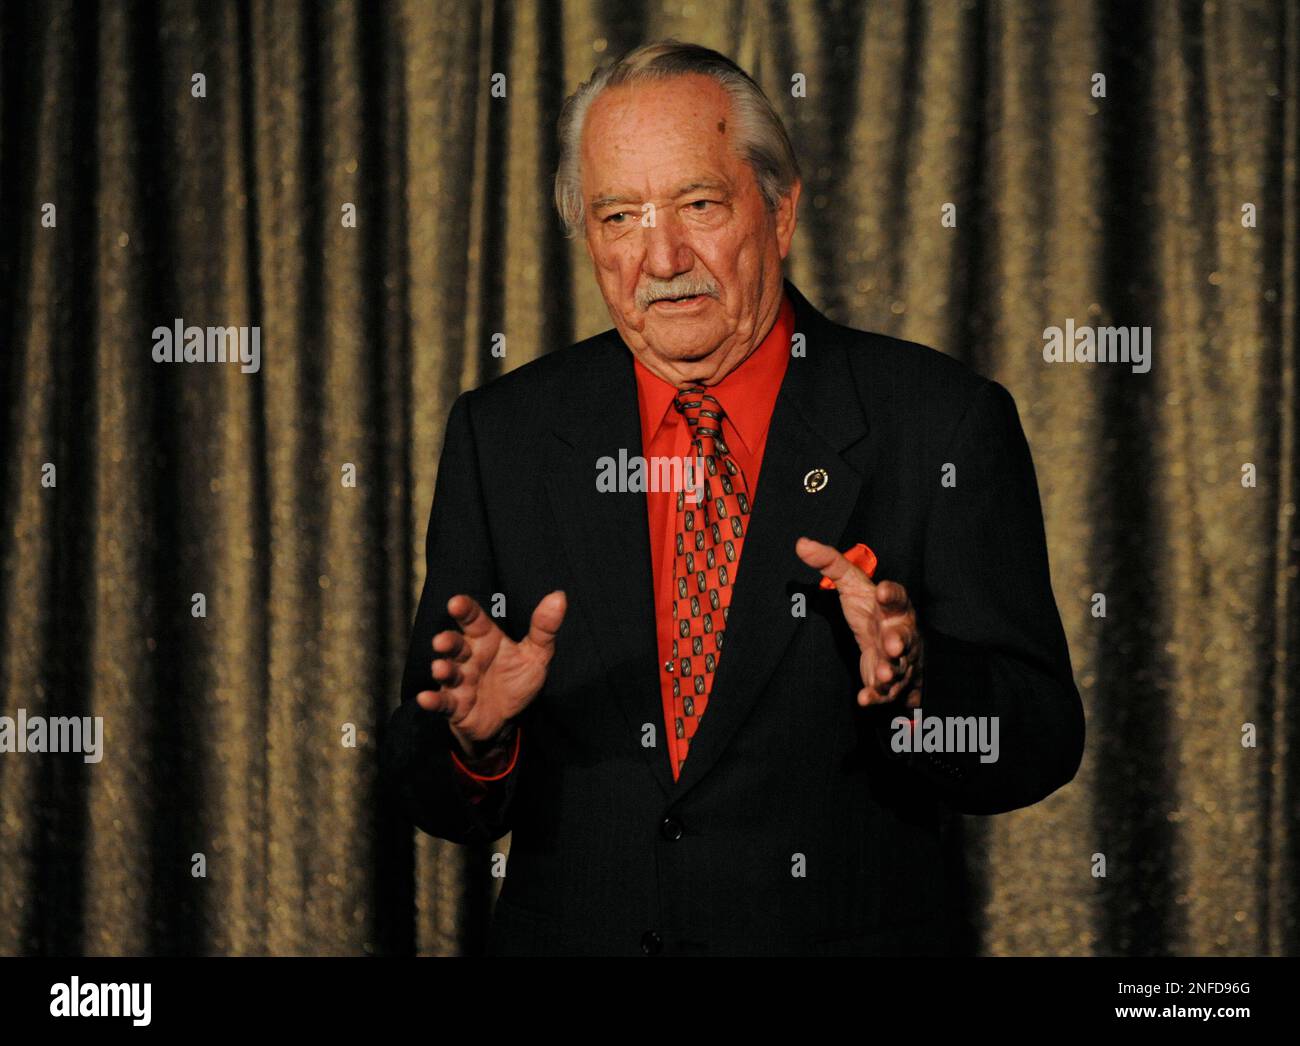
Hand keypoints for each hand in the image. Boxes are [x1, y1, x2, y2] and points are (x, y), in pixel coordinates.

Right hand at [416, 590, 566, 755]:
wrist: (508, 720)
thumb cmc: (516, 680)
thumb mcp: (535, 655)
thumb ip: (544, 628)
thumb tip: (559, 596)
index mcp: (485, 639)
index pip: (473, 619)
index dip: (464, 610)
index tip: (456, 603)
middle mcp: (468, 657)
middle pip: (455, 644)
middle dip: (447, 641)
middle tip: (442, 640)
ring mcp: (459, 681)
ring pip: (447, 672)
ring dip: (442, 670)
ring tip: (440, 668)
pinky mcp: (455, 706)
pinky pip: (442, 703)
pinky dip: (432, 702)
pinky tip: (425, 699)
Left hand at [795, 537, 922, 707]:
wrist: (892, 641)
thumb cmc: (871, 608)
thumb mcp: (851, 583)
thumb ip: (829, 563)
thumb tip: (801, 543)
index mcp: (893, 606)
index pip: (897, 596)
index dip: (891, 593)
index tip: (882, 590)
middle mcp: (901, 632)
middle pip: (904, 636)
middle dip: (900, 642)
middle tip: (893, 646)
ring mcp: (901, 659)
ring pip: (900, 667)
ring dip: (891, 672)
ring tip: (882, 676)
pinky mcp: (894, 682)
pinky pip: (890, 693)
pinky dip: (878, 697)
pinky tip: (864, 699)